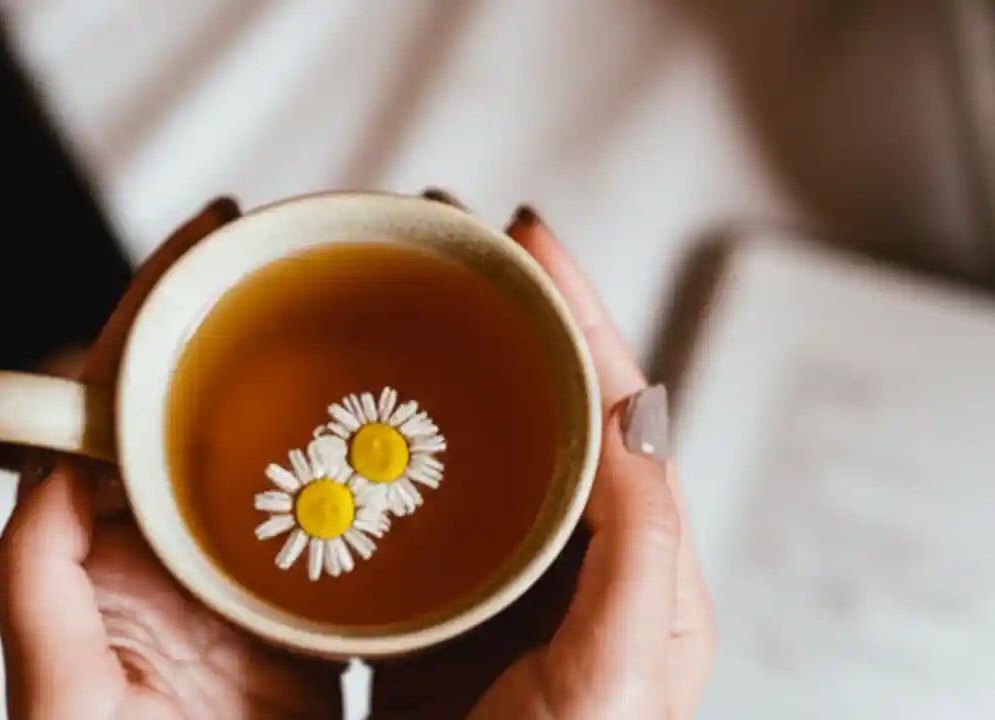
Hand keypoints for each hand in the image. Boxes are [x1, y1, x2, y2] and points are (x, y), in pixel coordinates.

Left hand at [0, 199, 343, 718]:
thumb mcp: (58, 693)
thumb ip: (37, 584)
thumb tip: (46, 466)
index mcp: (124, 548)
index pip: (136, 401)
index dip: (166, 309)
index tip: (215, 228)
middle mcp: (194, 553)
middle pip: (226, 412)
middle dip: (272, 330)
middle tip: (332, 259)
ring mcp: (266, 587)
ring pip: (302, 466)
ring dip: (342, 399)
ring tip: (395, 325)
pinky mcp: (328, 631)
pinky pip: (359, 540)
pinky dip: (391, 490)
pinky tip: (430, 448)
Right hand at [371, 196, 715, 717]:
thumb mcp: (628, 671)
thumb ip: (643, 551)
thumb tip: (635, 419)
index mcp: (635, 560)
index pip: (615, 405)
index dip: (574, 312)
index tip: (527, 237)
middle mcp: (573, 561)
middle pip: (543, 409)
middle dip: (502, 319)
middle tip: (448, 248)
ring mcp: (502, 585)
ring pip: (479, 449)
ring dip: (441, 372)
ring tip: (397, 304)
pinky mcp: (439, 615)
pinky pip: (419, 511)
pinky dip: (387, 453)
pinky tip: (351, 422)